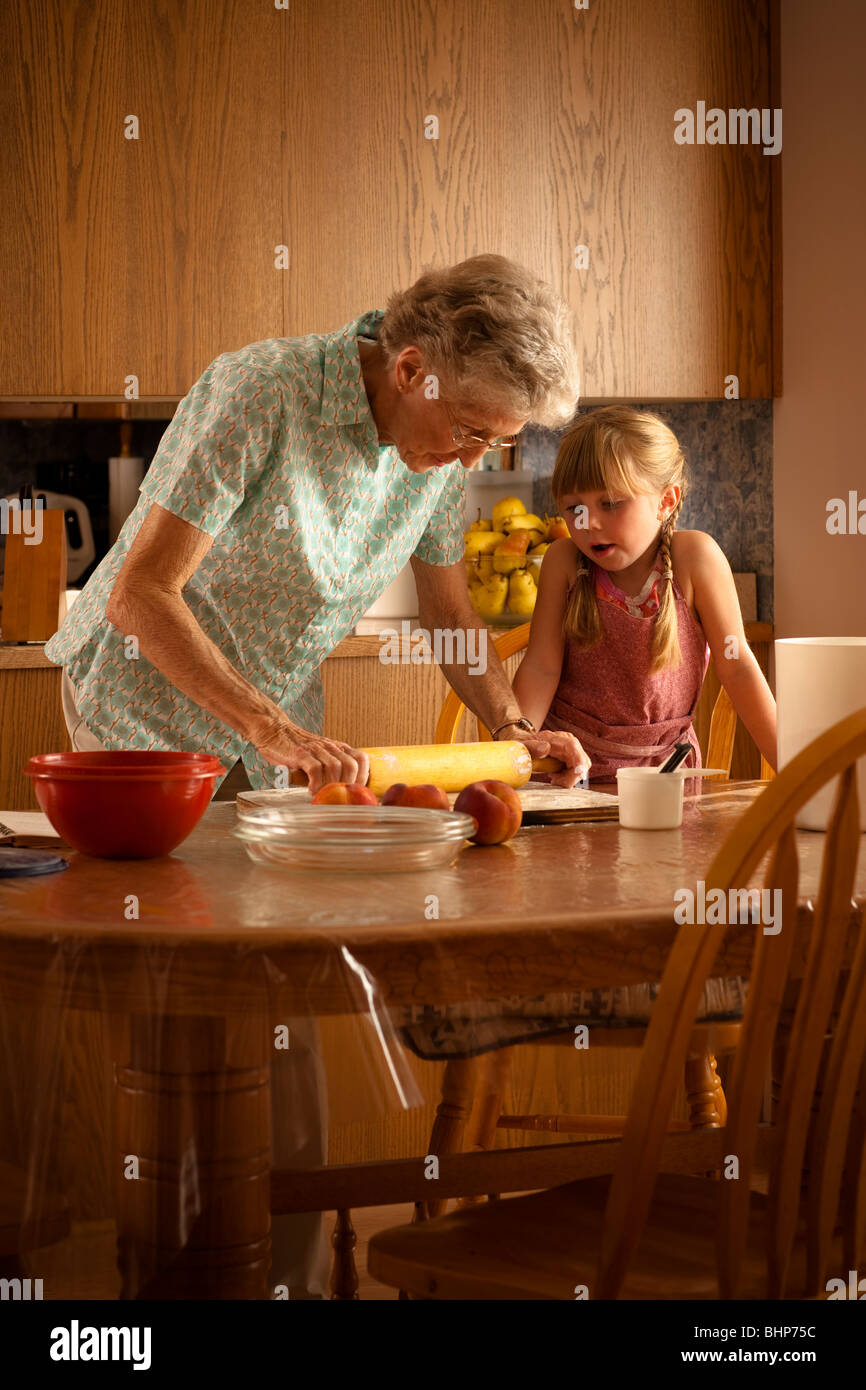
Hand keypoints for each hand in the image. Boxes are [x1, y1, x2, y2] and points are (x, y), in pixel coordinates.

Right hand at [250, 715, 370, 794]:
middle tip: (339, 797)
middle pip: (351, 765)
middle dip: (348, 784)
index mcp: (337, 748)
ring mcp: (315, 750)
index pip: (361, 758)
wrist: (273, 731)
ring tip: (324, 796)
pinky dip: (316, 783)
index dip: (363, 776)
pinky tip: (311, 790)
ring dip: (332, 786)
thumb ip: (328, 769)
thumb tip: (339, 793)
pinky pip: (315, 770)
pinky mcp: (301, 754)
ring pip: (335, 768)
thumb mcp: (318, 755)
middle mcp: (329, 747)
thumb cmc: (295, 748)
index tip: (356, 791)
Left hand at [502, 728, 591, 788]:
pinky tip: (555, 777)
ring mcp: (571, 752)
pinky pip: (575, 774)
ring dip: (569, 779)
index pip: (572, 746)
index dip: (578, 759)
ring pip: (580, 770)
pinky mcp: (571, 761)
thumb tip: (546, 748)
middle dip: (572, 776)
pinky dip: (567, 780)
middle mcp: (567, 744)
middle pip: (582, 761)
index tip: (579, 773)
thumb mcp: (522, 747)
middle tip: (555, 780)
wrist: (524, 748)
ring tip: (553, 778)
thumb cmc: (523, 747)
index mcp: (556, 738)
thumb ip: (532, 746)